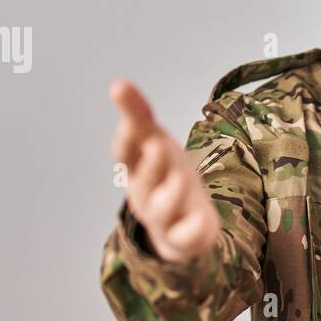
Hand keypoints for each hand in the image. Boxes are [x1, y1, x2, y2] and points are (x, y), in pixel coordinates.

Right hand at [109, 80, 220, 263]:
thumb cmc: (163, 174)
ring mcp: (163, 217)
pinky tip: (201, 219)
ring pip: (162, 208)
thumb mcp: (153, 142)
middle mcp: (144, 193)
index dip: (126, 134)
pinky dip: (192, 229)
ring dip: (170, 194)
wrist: (180, 224)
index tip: (127, 113)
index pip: (126, 151)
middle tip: (158, 144)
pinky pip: (187, 236)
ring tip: (180, 179)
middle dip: (152, 163)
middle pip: (145, 180)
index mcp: (136, 168)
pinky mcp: (185, 237)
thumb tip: (118, 84)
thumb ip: (139, 116)